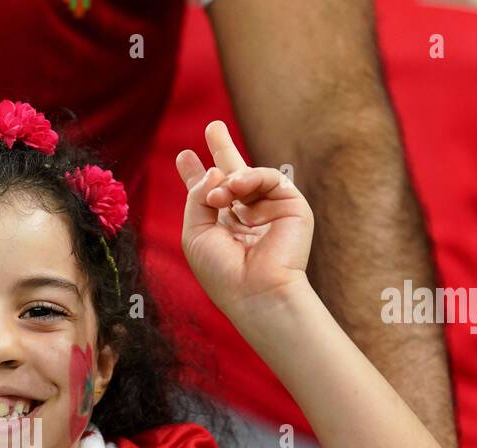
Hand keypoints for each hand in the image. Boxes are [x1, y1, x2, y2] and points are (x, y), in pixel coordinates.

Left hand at [175, 120, 312, 318]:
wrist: (255, 290)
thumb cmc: (222, 271)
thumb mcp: (195, 233)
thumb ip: (197, 196)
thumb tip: (214, 168)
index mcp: (222, 227)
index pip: (210, 196)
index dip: (198, 176)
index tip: (184, 157)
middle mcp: (246, 217)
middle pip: (234, 175)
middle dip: (222, 151)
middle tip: (212, 127)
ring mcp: (269, 210)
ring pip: (245, 176)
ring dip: (227, 180)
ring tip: (218, 196)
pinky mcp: (291, 205)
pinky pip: (268, 176)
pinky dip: (249, 177)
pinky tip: (234, 188)